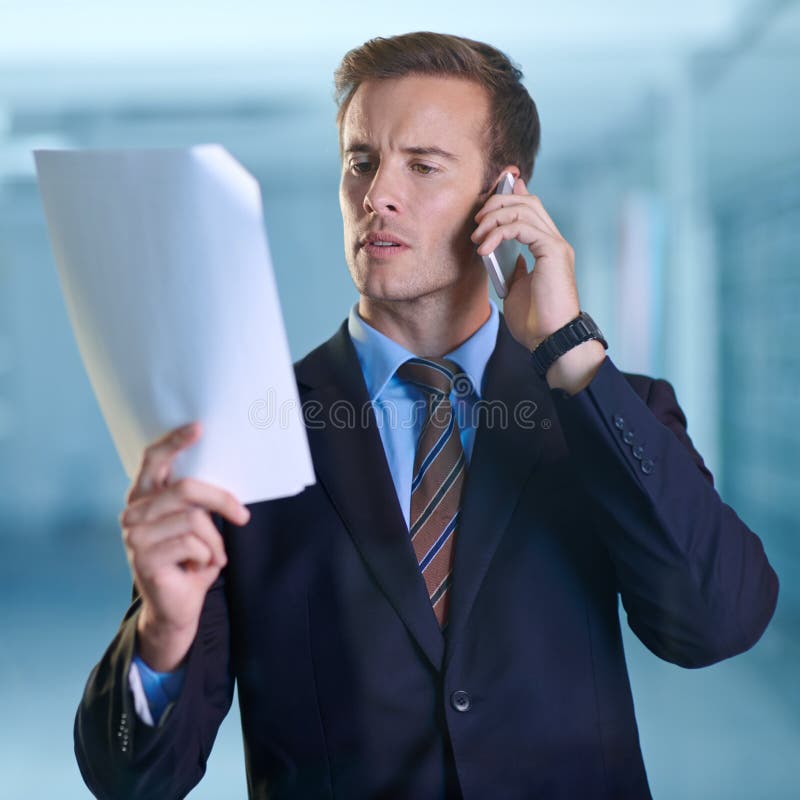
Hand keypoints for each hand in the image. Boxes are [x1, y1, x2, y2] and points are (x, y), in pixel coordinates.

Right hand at [119, 422, 249, 670]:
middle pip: (185, 488)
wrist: (177, 608)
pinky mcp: (143, 558)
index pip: (153, 459)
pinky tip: (201, 567)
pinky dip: (207, 555)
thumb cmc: (190, 560)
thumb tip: (222, 472)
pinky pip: (191, 544)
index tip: (198, 428)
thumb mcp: (196, 523)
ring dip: (214, 540)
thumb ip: (197, 499)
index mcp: (144, 497)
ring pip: (193, 519)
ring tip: (214, 555)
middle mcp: (133, 513)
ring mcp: (134, 536)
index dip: (174, 442)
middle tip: (243, 516)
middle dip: (221, 501)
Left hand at [472, 178, 604, 392]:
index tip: (485, 199)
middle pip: (527, 201)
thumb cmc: (534, 322)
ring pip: (524, 208)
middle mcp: (555, 242)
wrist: (549, 340)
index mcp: (547, 248)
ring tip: (477, 236)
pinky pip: (522, 227)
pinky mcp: (553, 251)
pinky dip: (499, 233)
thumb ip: (511, 268)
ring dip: (495, 217)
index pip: (531, 209)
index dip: (510, 195)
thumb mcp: (515, 289)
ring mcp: (556, 245)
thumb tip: (502, 255)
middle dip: (498, 202)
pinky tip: (484, 249)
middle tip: (477, 220)